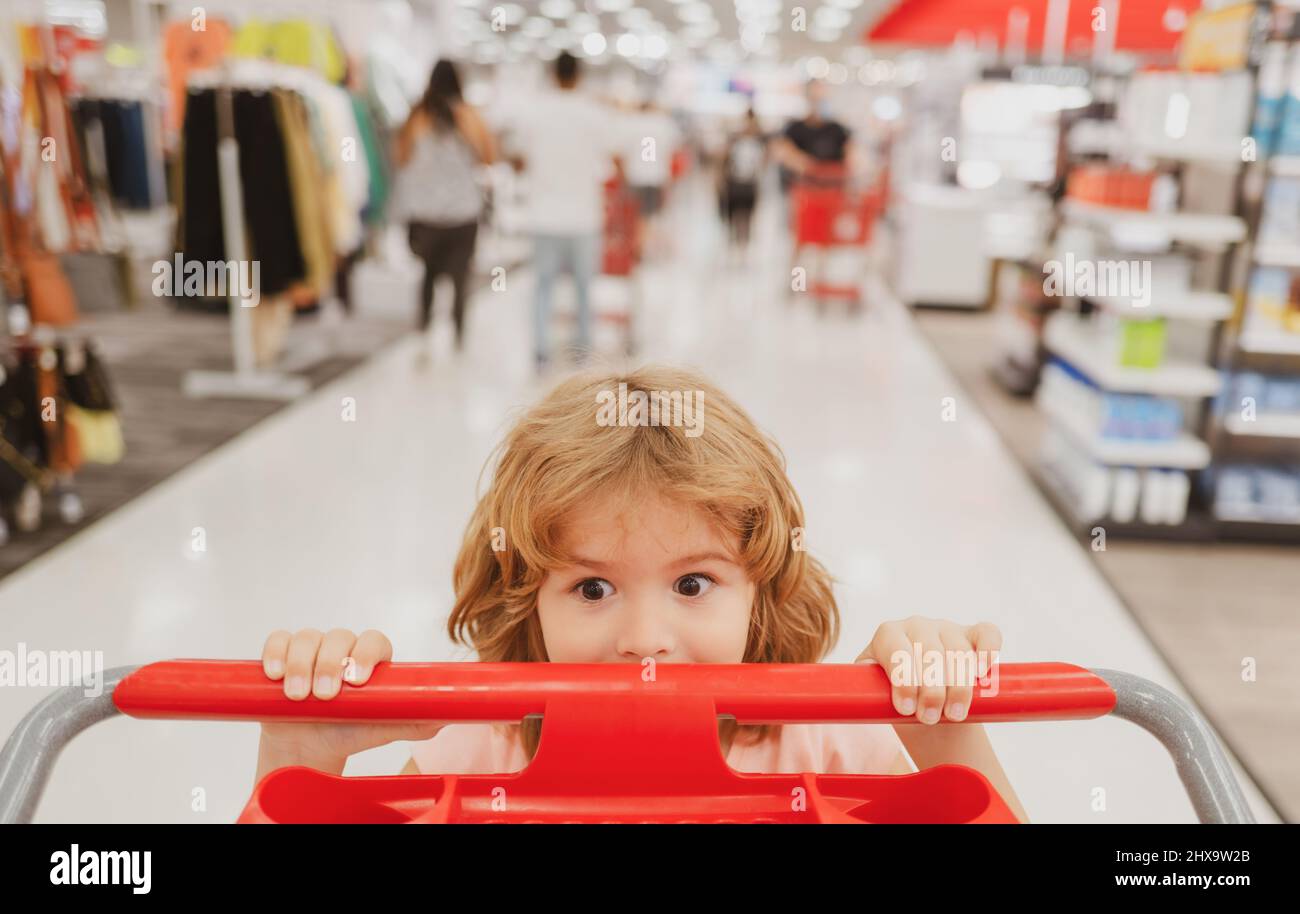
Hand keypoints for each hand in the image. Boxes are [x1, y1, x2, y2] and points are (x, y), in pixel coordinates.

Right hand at [257, 629, 442, 773]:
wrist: (308, 748)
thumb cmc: (350, 733)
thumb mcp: (382, 730)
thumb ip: (412, 722)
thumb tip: (446, 718)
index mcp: (372, 658)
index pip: (374, 641)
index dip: (367, 653)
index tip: (357, 681)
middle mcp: (343, 648)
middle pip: (338, 637)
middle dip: (330, 663)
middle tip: (324, 695)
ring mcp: (312, 649)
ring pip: (307, 638)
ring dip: (301, 664)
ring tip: (298, 695)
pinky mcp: (282, 655)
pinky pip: (279, 640)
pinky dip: (275, 654)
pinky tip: (274, 675)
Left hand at [856, 617, 1001, 725]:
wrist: (926, 711)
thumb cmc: (896, 702)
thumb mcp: (875, 697)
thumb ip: (865, 692)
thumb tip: (857, 692)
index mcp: (887, 635)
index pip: (895, 649)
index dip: (903, 678)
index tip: (906, 709)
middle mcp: (915, 625)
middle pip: (929, 650)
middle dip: (931, 688)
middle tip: (930, 718)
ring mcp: (946, 627)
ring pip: (958, 648)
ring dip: (959, 684)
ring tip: (954, 714)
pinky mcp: (973, 635)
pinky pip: (986, 634)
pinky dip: (988, 650)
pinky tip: (984, 672)